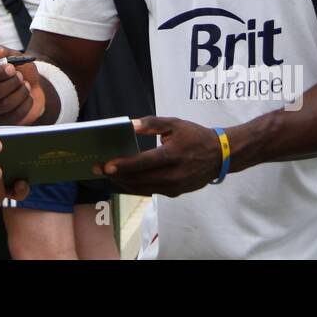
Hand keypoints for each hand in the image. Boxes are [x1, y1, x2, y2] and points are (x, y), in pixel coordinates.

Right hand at [0, 46, 45, 125]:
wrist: (35, 87)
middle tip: (21, 76)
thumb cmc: (21, 72)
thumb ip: (4, 52)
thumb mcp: (15, 57)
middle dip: (11, 83)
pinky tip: (28, 96)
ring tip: (26, 85)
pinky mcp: (4, 121)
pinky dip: (27, 103)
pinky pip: (16, 114)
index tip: (12, 68)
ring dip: (21, 92)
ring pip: (5, 104)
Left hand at [94, 116, 221, 196]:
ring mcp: (175, 187)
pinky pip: (150, 191)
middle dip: (116, 175)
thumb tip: (130, 125)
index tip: (106, 165)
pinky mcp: (176, 193)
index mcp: (173, 155)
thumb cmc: (195, 136)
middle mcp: (174, 175)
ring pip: (143, 188)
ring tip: (106, 175)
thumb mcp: (174, 124)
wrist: (220, 156)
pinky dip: (135, 187)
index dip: (124, 165)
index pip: (144, 162)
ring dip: (123, 183)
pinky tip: (123, 181)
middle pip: (139, 179)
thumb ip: (151, 123)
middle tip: (97, 169)